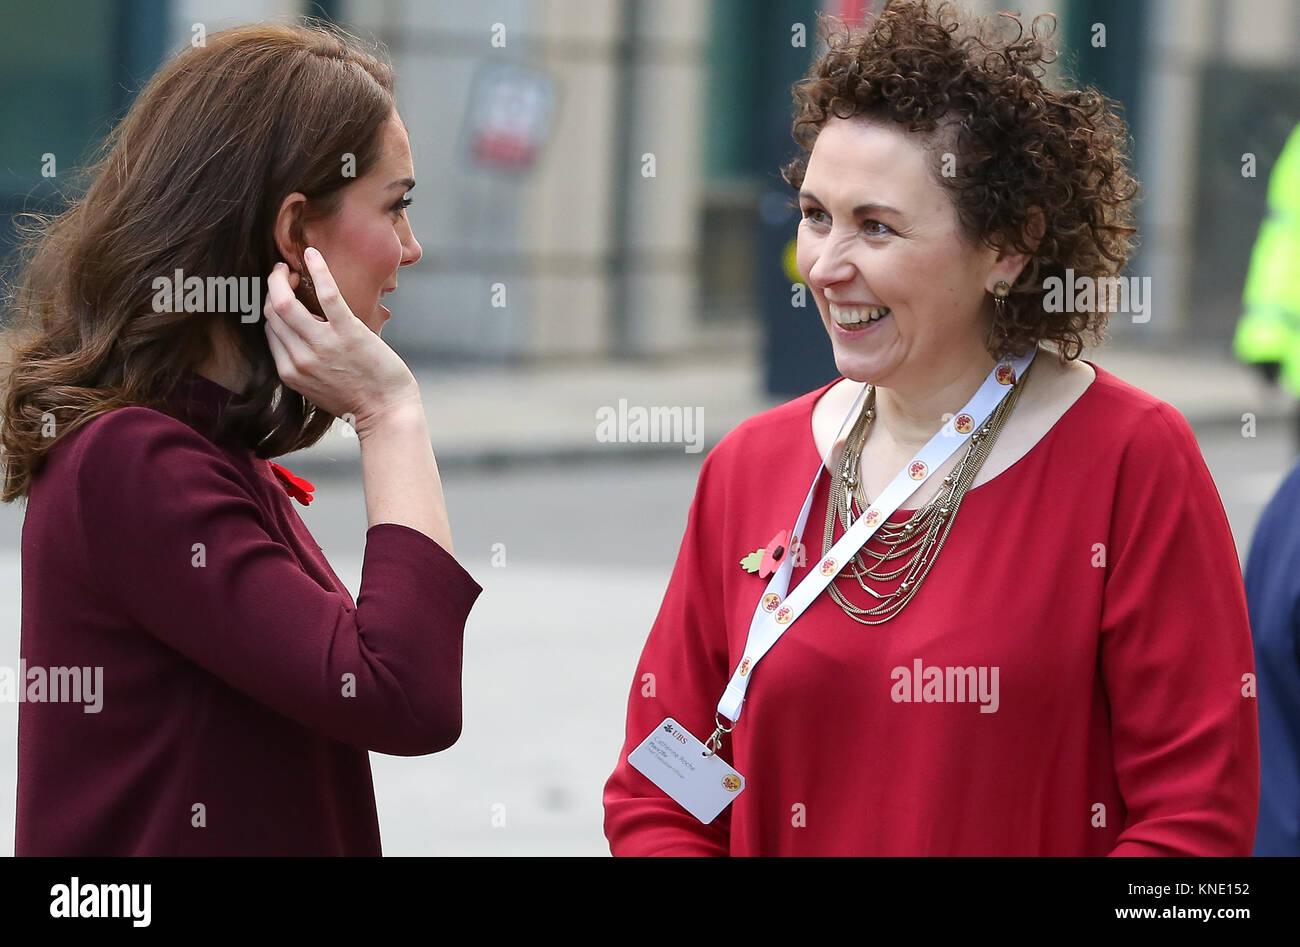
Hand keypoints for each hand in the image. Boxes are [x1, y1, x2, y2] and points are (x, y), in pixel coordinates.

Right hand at [262, 247, 419, 433]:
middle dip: (274, 288)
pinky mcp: (348, 333)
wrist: (386, 413)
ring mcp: (322, 345)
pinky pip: (326, 294)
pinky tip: (313, 253)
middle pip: (272, 312)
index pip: (269, 328)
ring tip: (291, 267)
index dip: (271, 305)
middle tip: (284, 275)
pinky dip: (318, 270)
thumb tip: (299, 335)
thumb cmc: (357, 399)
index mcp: (289, 371)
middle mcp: (300, 358)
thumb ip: (302, 362)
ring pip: (284, 303)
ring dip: (282, 279)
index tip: (282, 292)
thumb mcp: (316, 387)